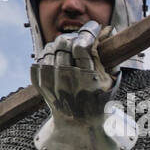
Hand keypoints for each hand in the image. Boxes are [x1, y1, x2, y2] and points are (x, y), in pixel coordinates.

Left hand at [30, 21, 135, 149]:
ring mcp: (51, 81)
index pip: (83, 45)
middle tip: (82, 38)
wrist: (78, 124)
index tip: (95, 25)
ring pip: (51, 48)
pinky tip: (58, 57)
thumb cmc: (99, 100)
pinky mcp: (39, 82)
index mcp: (88, 79)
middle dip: (75, 36)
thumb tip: (108, 31)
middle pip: (65, 43)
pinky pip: (40, 57)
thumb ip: (108, 57)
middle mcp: (67, 79)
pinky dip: (49, 54)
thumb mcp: (110, 81)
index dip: (89, 30)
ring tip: (70, 48)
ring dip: (62, 44)